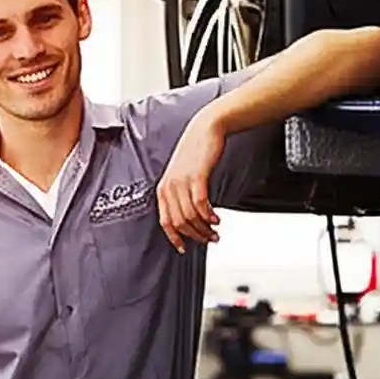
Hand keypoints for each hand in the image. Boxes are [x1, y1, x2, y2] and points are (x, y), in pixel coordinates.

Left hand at [157, 110, 223, 252]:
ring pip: (191, 216)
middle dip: (196, 235)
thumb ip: (180, 196)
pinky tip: (216, 219)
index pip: (165, 221)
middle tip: (210, 239)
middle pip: (180, 222)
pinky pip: (201, 204)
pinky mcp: (196, 176)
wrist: (204, 129)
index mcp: (163, 189)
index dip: (175, 238)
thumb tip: (188, 219)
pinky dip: (209, 215)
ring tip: (216, 231)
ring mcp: (181, 181)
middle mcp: (169, 186)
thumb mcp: (180, 176)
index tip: (184, 248)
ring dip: (205, 228)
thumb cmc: (194, 153)